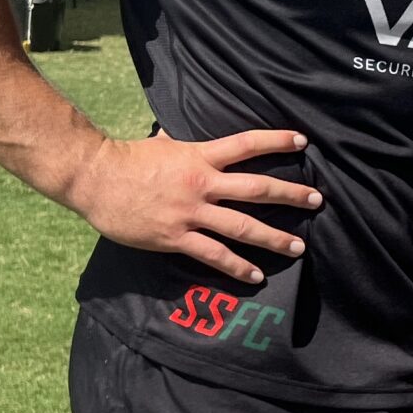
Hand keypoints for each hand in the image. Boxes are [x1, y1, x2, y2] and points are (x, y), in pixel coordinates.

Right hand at [64, 128, 320, 286]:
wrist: (96, 179)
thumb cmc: (128, 159)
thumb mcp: (163, 144)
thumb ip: (185, 145)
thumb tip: (188, 135)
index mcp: (200, 156)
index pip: (247, 144)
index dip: (277, 141)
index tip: (303, 141)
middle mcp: (202, 184)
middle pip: (257, 189)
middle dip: (290, 195)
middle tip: (317, 200)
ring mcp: (191, 213)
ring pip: (242, 227)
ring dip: (274, 238)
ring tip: (298, 248)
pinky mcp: (176, 238)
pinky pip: (214, 255)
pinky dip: (237, 267)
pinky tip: (256, 276)